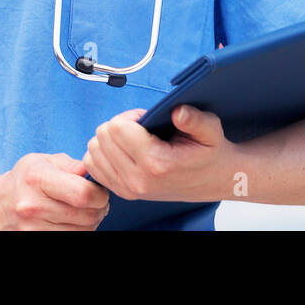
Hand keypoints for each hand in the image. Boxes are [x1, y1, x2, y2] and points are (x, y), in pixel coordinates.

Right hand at [0, 152, 109, 229]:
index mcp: (37, 179)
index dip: (99, 193)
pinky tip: (73, 222)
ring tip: (84, 211)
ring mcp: (32, 229)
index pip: (83, 194)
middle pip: (87, 216)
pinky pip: (71, 240)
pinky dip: (78, 232)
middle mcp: (32, 207)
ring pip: (83, 232)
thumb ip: (71, 165)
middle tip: (96, 201)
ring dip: (91, 222)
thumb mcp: (44, 161)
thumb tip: (91, 172)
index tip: (98, 190)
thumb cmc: (26, 179)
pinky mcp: (35, 241)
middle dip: (99, 208)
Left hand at [83, 105, 238, 202]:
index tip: (146, 119)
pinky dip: (102, 153)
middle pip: (102, 136)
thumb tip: (178, 112)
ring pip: (93, 150)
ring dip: (109, 139)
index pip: (117, 128)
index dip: (130, 116)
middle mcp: (138, 179)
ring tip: (133, 139)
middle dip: (119, 125)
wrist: (212, 180)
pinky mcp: (121, 192)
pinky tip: (122, 150)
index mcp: (156, 163)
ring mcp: (127, 188)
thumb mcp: (210, 130)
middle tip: (140, 128)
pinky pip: (92, 166)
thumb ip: (195, 119)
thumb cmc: (209, 153)